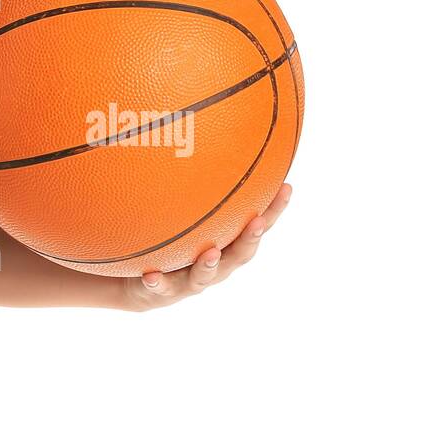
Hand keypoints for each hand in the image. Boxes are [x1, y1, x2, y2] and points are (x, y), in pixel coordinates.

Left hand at [121, 183, 292, 311]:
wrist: (143, 286)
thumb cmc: (172, 244)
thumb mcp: (185, 215)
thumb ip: (196, 188)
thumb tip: (197, 137)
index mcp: (226, 245)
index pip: (256, 226)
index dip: (274, 209)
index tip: (286, 187)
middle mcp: (215, 264)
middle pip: (240, 255)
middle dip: (250, 238)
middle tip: (256, 222)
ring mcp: (190, 281)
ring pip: (205, 276)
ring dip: (209, 265)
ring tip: (210, 252)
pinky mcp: (163, 292)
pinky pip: (160, 289)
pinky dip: (157, 282)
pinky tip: (151, 275)